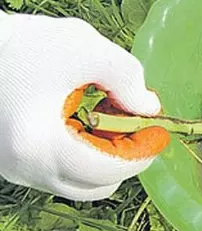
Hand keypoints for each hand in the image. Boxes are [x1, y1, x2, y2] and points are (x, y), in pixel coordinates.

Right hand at [0, 13, 169, 200]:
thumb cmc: (26, 44)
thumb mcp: (87, 49)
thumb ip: (128, 78)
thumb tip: (148, 108)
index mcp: (39, 144)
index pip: (106, 171)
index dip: (142, 154)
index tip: (159, 132)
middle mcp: (24, 168)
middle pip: (96, 186)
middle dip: (126, 159)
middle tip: (138, 126)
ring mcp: (15, 169)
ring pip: (79, 183)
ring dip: (105, 158)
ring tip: (112, 120)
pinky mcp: (14, 162)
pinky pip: (61, 172)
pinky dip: (84, 155)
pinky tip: (88, 122)